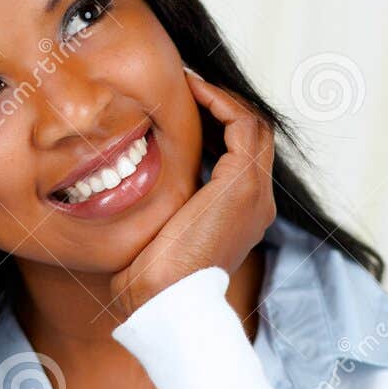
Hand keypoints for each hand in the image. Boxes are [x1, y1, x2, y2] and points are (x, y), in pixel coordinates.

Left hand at [110, 69, 276, 317]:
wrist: (167, 305)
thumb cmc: (153, 283)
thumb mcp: (160, 235)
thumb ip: (163, 207)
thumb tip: (130, 185)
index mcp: (241, 216)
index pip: (241, 155)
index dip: (219, 125)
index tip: (185, 106)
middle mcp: (257, 203)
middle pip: (253, 137)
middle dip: (224, 107)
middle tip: (188, 86)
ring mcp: (254, 194)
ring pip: (252, 126)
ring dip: (222, 99)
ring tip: (189, 83)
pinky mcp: (241, 185)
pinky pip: (242, 126)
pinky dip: (220, 103)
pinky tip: (191, 92)